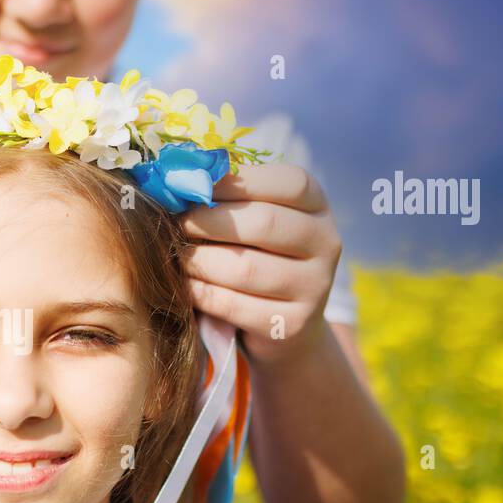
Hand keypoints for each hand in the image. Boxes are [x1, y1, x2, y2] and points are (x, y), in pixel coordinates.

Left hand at [179, 163, 341, 364]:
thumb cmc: (258, 255)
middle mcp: (326, 242)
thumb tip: (180, 178)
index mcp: (317, 205)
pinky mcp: (294, 324)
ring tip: (177, 256)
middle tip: (177, 223)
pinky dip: (202, 293)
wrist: (286, 324)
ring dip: (200, 260)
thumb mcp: (254, 218)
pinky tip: (186, 285)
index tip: (193, 186)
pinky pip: (235, 305)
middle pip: (263, 223)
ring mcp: (315, 286)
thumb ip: (229, 197)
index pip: (288, 183)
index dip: (235, 182)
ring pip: (245, 268)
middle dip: (209, 221)